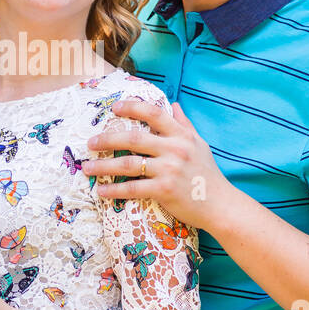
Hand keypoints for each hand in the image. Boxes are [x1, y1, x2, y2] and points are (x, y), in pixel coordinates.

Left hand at [80, 97, 229, 230]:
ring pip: (127, 163)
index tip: (115, 108)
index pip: (153, 113)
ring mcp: (169, 169)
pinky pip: (132, 188)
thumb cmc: (208, 175)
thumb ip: (185, 124)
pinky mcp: (164, 190)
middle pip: (133, 138)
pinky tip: (101, 190)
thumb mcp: (200, 144)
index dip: (132, 107)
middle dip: (107, 139)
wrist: (221, 205)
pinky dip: (114, 189)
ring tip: (87, 168)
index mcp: (182, 135)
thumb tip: (175, 104)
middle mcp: (174, 149)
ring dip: (103, 165)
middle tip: (90, 142)